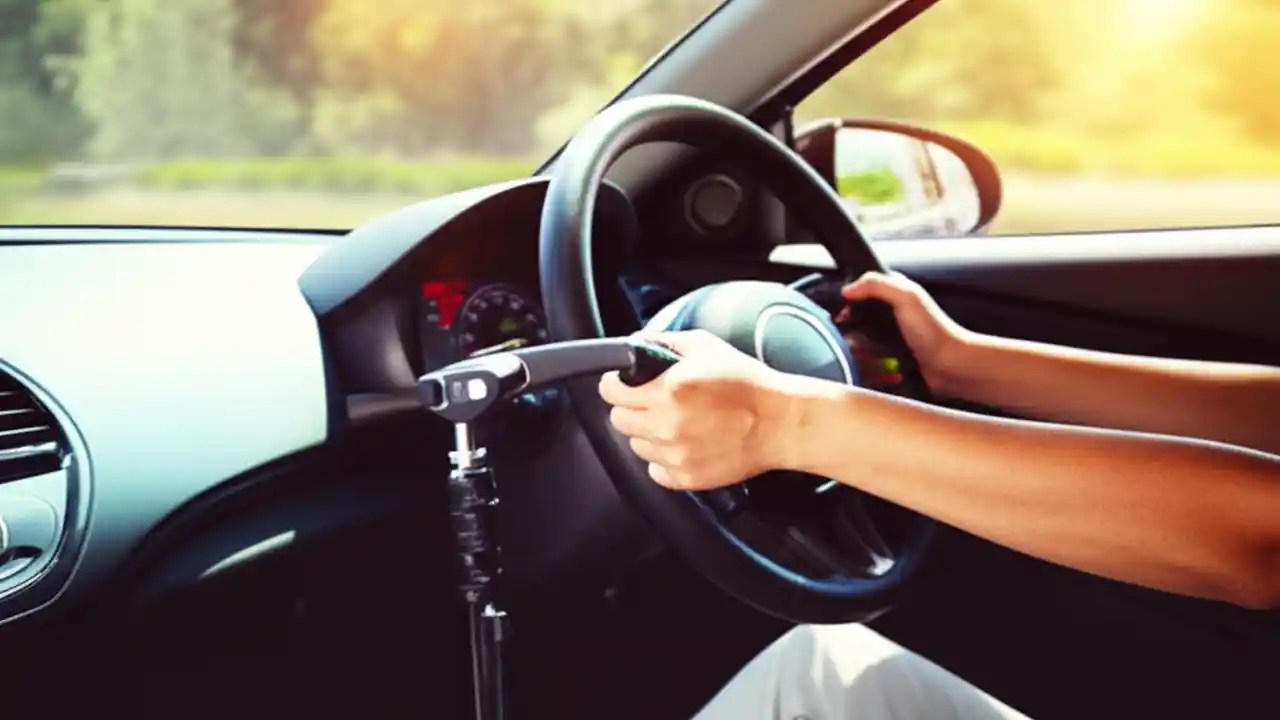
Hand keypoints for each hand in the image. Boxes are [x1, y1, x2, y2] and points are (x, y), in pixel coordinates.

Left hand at [598, 330, 797, 490]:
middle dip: (631, 408)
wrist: (779, 422)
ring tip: (675, 423)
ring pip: (636, 446)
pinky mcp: (686, 478)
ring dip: (648, 434)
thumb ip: (662, 342)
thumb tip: (633, 344)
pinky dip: (663, 459)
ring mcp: (675, 455)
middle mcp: (666, 426)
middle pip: (619, 420)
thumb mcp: (704, 346)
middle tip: (652, 402)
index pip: (610, 392)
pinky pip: (655, 470)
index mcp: (667, 391)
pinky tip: (685, 444)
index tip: (623, 383)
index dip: (615, 384)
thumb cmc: (746, 382)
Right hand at [839, 271, 974, 393]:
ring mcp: (892, 338)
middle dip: (850, 329)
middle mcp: (893, 314)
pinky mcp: (893, 359)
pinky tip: (865, 367)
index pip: (862, 293)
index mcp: (896, 295)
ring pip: (861, 341)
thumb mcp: (906, 298)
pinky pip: (869, 361)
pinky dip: (865, 364)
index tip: (840, 315)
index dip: (849, 303)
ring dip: (857, 348)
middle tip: (845, 338)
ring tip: (854, 355)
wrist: (950, 365)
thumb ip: (876, 285)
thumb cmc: (933, 331)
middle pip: (859, 319)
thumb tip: (847, 289)